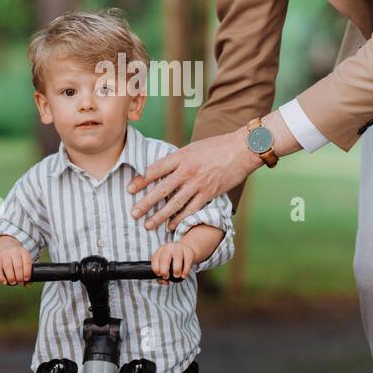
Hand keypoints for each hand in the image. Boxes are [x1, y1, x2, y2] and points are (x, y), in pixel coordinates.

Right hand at [0, 235, 32, 285]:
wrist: (5, 244)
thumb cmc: (16, 256)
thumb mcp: (24, 259)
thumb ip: (27, 271)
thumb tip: (27, 285)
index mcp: (23, 252)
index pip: (27, 262)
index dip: (27, 272)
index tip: (26, 279)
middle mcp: (14, 251)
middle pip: (17, 266)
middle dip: (19, 277)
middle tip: (20, 282)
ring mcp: (4, 254)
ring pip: (7, 267)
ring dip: (11, 278)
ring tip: (13, 282)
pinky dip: (1, 277)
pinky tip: (5, 282)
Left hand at [127, 128, 256, 231]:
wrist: (242, 149)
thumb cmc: (217, 146)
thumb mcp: (193, 148)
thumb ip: (179, 159)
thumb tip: (164, 169)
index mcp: (181, 156)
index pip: (155, 170)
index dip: (141, 181)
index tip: (130, 189)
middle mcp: (187, 171)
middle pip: (161, 189)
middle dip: (145, 203)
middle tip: (133, 213)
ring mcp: (198, 183)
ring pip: (174, 203)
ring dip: (159, 216)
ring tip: (148, 225)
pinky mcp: (209, 193)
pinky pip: (191, 209)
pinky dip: (180, 219)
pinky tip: (171, 226)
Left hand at [151, 241, 195, 282]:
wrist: (186, 249)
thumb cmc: (173, 258)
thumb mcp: (165, 262)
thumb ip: (162, 272)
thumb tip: (163, 282)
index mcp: (160, 250)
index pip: (155, 260)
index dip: (156, 270)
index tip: (159, 275)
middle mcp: (169, 248)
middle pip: (164, 260)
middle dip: (164, 271)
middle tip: (166, 277)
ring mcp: (179, 249)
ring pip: (177, 260)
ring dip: (176, 271)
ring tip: (176, 275)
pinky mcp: (189, 252)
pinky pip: (187, 262)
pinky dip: (185, 271)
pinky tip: (183, 275)